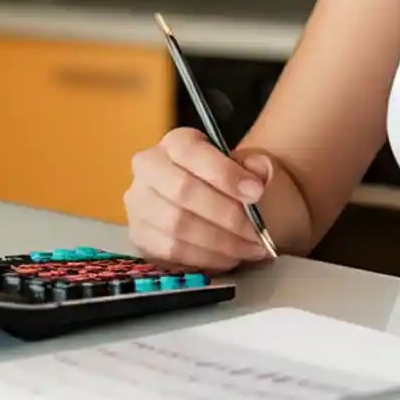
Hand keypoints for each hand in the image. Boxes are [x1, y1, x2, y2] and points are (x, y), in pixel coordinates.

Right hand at [124, 127, 273, 272]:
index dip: (225, 173)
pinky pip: (171, 250)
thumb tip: (257, 172)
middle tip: (256, 231)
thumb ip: (259, 166)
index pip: (192, 151)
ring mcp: (139, 202)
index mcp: (177, 143)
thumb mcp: (252, 168)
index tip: (256, 193)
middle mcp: (149, 167)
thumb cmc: (235, 186)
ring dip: (219, 241)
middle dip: (226, 214)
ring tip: (249, 248)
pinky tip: (229, 257)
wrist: (219, 209)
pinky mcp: (139, 234)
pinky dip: (205, 257)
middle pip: (182, 190)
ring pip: (176, 224)